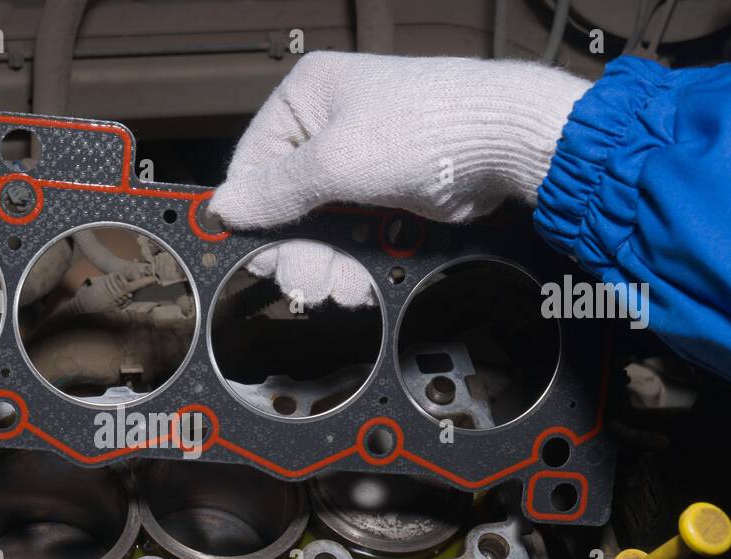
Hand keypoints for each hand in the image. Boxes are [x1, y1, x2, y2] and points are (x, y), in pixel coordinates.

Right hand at [209, 51, 590, 306]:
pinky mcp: (385, 196)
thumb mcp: (335, 161)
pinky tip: (359, 284)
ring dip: (327, 267)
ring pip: (320, 232)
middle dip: (297, 251)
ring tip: (340, 288)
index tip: (251, 253)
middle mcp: (327, 128)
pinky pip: (353, 240)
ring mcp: (359, 164)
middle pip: (287, 207)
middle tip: (305, 282)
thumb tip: (223, 206)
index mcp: (306, 99)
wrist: (506, 144)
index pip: (253, 164)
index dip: (252, 214)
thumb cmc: (428, 127)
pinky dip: (354, 266)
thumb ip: (276, 190)